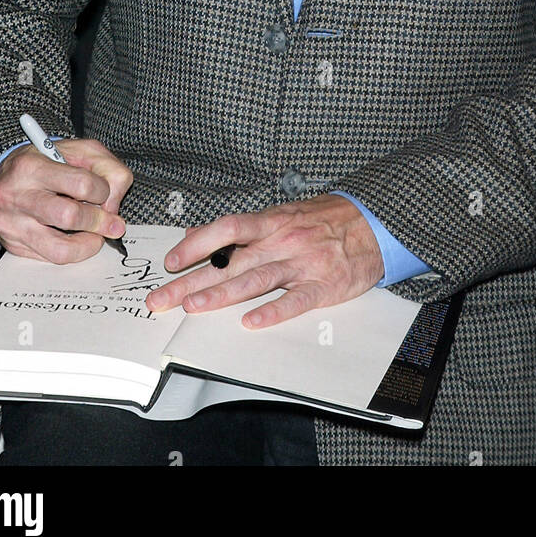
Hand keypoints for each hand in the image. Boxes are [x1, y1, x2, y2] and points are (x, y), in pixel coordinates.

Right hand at [0, 137, 131, 263]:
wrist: (2, 177)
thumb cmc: (44, 162)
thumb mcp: (78, 150)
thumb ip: (106, 168)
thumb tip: (112, 206)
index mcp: (32, 166)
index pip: (81, 184)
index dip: (103, 190)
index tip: (105, 192)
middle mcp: (17, 196)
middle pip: (69, 217)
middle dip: (99, 222)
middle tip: (112, 224)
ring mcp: (12, 224)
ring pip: (60, 249)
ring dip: (88, 245)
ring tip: (97, 236)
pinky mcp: (14, 245)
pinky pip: (51, 258)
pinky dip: (73, 252)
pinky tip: (77, 239)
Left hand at [146, 193, 383, 326]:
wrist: (374, 222)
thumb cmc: (323, 219)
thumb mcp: (282, 214)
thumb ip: (242, 228)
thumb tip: (197, 235)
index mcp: (271, 221)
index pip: (227, 228)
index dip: (197, 244)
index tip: (170, 262)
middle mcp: (282, 240)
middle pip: (231, 262)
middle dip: (192, 281)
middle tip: (162, 300)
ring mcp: (302, 263)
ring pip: (257, 279)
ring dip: (223, 294)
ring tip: (194, 307)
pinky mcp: (323, 285)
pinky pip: (295, 300)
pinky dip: (273, 311)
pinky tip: (250, 322)